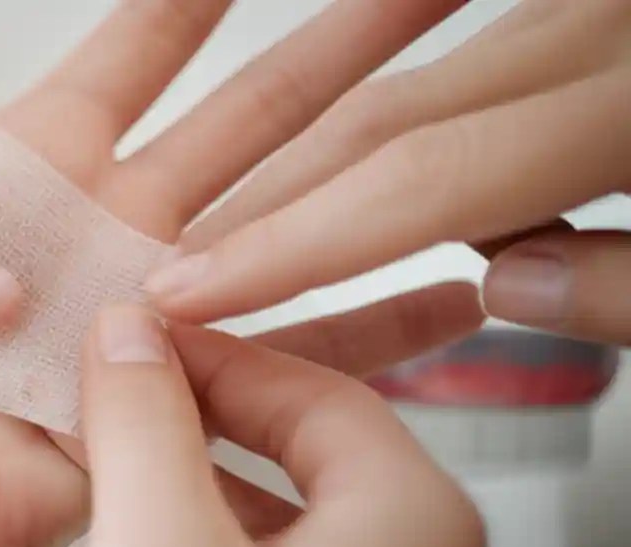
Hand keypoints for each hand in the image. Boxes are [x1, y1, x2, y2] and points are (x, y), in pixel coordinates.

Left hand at [0, 0, 486, 546]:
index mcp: (14, 177)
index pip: (129, 61)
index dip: (186, 7)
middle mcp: (91, 242)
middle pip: (240, 127)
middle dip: (329, 58)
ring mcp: (142, 325)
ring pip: (282, 227)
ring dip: (374, 172)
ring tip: (458, 117)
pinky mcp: (172, 407)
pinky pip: (285, 357)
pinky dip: (370, 329)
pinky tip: (448, 287)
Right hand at [45, 305, 506, 546]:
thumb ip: (146, 424)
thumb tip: (130, 339)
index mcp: (416, 532)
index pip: (312, 389)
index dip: (207, 351)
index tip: (128, 337)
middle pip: (309, 454)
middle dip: (202, 418)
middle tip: (113, 393)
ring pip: (292, 528)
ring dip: (200, 488)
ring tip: (114, 468)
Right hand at [145, 1, 630, 345]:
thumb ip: (623, 289)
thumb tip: (510, 287)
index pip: (417, 180)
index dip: (292, 243)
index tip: (191, 292)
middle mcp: (593, 35)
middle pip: (381, 126)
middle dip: (270, 208)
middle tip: (184, 273)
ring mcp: (581, 11)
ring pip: (411, 97)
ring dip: (329, 175)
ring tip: (271, 254)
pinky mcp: (582, 12)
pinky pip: (475, 76)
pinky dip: (422, 143)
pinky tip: (420, 206)